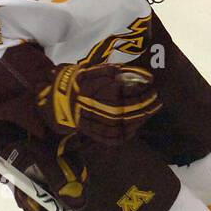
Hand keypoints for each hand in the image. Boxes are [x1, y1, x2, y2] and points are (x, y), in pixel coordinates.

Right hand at [41, 62, 161, 145]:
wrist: (54, 102)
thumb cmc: (75, 84)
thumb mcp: (93, 71)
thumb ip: (113, 72)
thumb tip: (133, 74)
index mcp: (107, 98)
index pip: (134, 99)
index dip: (146, 94)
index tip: (154, 89)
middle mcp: (106, 115)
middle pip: (133, 114)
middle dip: (146, 107)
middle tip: (156, 101)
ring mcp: (102, 128)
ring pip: (127, 127)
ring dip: (140, 120)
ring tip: (149, 112)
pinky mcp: (97, 136)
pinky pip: (117, 138)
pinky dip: (128, 133)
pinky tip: (134, 127)